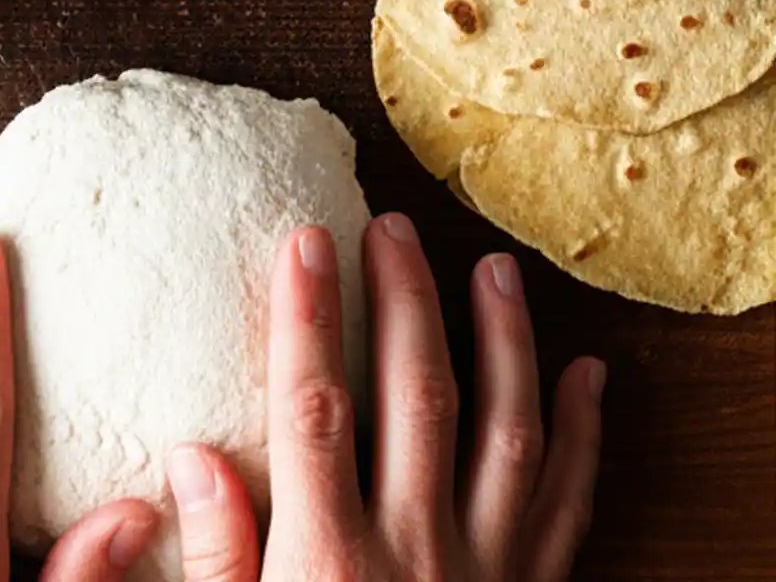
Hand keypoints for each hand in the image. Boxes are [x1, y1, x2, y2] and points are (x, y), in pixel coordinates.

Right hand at [54, 213, 601, 580]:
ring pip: (507, 431)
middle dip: (404, 302)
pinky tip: (584, 375)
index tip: (306, 239)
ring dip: (504, 343)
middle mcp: (415, 548)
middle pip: (415, 397)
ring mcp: (485, 566)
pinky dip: (582, 434)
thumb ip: (214, 556)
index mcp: (329, 558)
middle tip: (392, 228)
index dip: (310, 317)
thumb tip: (191, 458)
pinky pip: (568, 501)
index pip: (315, 409)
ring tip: (494, 271)